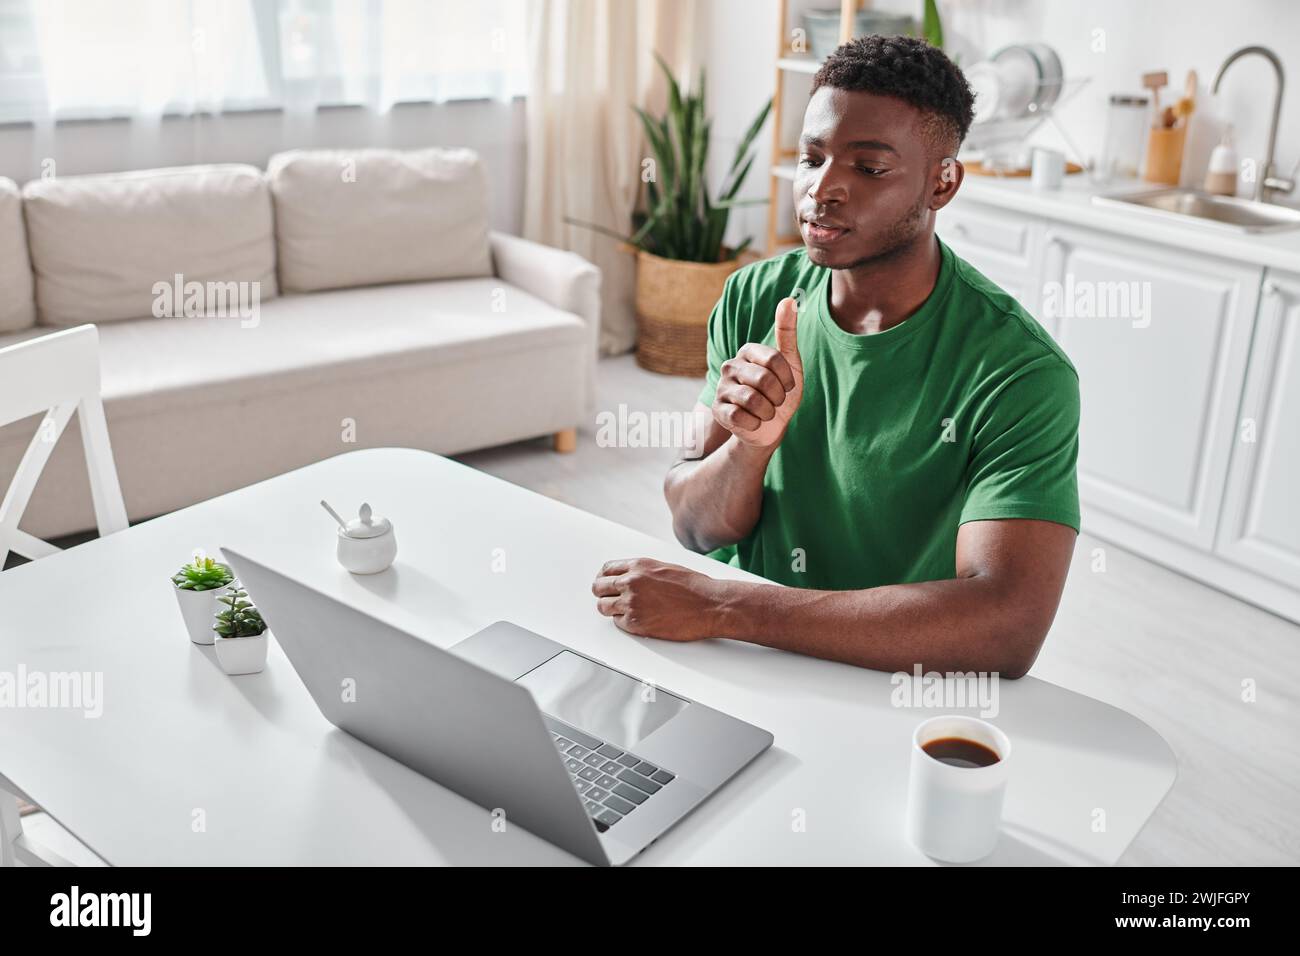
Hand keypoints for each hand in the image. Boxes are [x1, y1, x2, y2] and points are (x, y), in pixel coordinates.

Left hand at [591, 558, 725, 640]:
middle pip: (599, 588)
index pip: (606, 569)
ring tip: (623, 611)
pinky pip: (618, 623)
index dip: (604, 578)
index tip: (605, 583)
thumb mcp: (665, 568)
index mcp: (639, 566)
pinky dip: (624, 622)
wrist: (710, 605)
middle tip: (608, 598)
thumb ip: (643, 572)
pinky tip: (638, 619)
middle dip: (603, 593)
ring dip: (611, 609)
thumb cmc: (695, 588)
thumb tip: (631, 578)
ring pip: (603, 607)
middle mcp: (631, 582)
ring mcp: (632, 603)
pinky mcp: (636, 623)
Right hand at [712, 297, 802, 447]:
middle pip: (763, 379)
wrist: (770, 428)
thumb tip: (788, 299)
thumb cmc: (781, 393)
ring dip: (768, 412)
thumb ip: (787, 332)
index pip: (773, 358)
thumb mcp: (790, 363)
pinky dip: (755, 423)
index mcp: (748, 351)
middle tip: (777, 402)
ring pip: (752, 400)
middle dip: (778, 396)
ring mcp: (721, 387)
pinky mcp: (717, 410)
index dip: (787, 378)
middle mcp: (730, 365)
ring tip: (767, 412)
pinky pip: (739, 417)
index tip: (788, 386)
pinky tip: (754, 422)